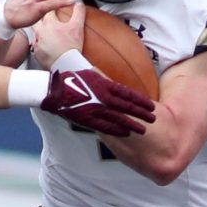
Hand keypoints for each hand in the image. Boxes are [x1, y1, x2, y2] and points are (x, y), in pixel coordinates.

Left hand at [31, 0, 84, 67]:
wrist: (65, 65)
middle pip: (38, 20)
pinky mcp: (36, 53)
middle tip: (49, 20)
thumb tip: (79, 4)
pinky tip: (45, 47)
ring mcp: (37, 43)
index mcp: (49, 23)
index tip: (56, 7)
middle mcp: (40, 31)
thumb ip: (78, 12)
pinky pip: (36, 47)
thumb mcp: (77, 27)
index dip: (53, 7)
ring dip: (40, 33)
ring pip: (35, 34)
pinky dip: (40, 45)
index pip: (49, 9)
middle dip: (42, 19)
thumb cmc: (70, 46)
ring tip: (47, 34)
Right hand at [41, 65, 156, 136]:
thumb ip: (101, 77)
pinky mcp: (88, 118)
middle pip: (126, 107)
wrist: (52, 90)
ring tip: (144, 129)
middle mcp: (102, 97)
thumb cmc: (69, 78)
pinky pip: (105, 126)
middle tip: (154, 119)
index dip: (141, 101)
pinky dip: (117, 130)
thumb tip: (109, 77)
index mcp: (104, 84)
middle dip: (141, 113)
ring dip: (132, 124)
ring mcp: (95, 109)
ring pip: (118, 118)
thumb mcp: (88, 73)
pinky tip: (126, 133)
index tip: (151, 105)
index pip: (127, 94)